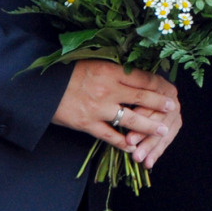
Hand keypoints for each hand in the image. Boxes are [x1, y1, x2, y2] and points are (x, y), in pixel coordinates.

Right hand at [53, 60, 182, 168]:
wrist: (39, 87)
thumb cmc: (66, 73)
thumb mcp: (93, 63)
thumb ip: (114, 70)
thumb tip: (138, 76)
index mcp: (110, 71)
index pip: (143, 78)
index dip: (159, 85)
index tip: (169, 90)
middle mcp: (107, 89)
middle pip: (142, 97)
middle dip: (160, 105)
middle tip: (172, 109)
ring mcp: (98, 108)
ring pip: (131, 120)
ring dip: (149, 127)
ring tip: (162, 132)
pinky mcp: (86, 124)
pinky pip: (110, 136)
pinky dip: (123, 143)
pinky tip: (132, 147)